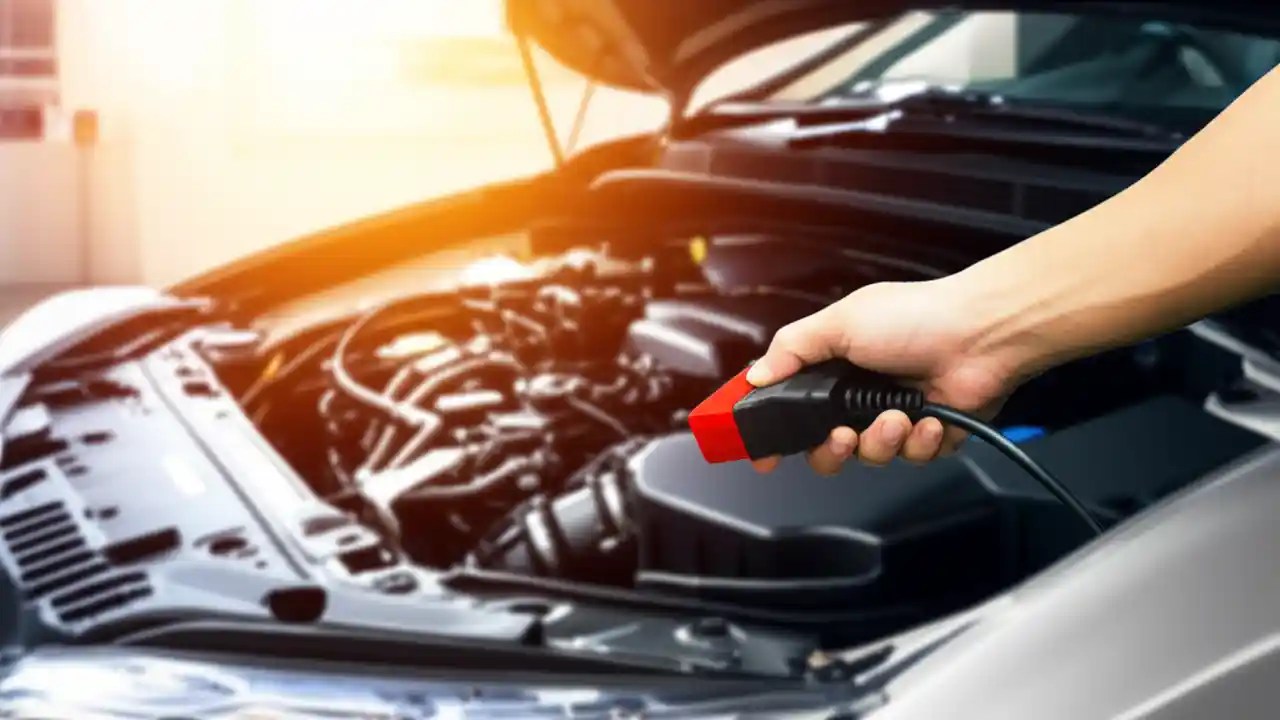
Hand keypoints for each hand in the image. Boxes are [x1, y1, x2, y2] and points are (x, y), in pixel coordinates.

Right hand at [747, 279, 1022, 474]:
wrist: (983, 334)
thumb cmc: (918, 317)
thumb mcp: (841, 322)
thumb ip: (791, 349)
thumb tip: (754, 375)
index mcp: (834, 367)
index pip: (792, 407)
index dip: (775, 434)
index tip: (764, 455)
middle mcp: (860, 394)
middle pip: (825, 446)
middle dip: (832, 449)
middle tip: (843, 435)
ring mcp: (893, 416)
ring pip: (869, 457)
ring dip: (881, 441)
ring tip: (898, 416)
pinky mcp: (928, 435)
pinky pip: (910, 458)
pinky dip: (919, 441)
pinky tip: (928, 418)